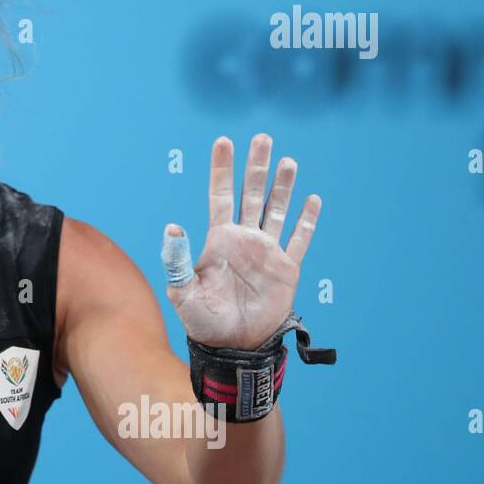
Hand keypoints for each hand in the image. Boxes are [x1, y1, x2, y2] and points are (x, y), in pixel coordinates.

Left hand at [160, 134, 320, 349]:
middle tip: (262, 138)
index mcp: (218, 239)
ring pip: (276, 209)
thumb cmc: (203, 321)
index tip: (223, 141)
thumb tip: (171, 227)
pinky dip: (306, 220)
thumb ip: (176, 260)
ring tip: (287, 161)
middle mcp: (244, 239)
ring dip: (282, 186)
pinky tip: (312, 200)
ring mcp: (267, 251)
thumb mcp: (182, 291)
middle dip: (256, 166)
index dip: (222, 169)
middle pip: (251, 193)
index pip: (220, 195)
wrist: (234, 345)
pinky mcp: (287, 268)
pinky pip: (299, 239)